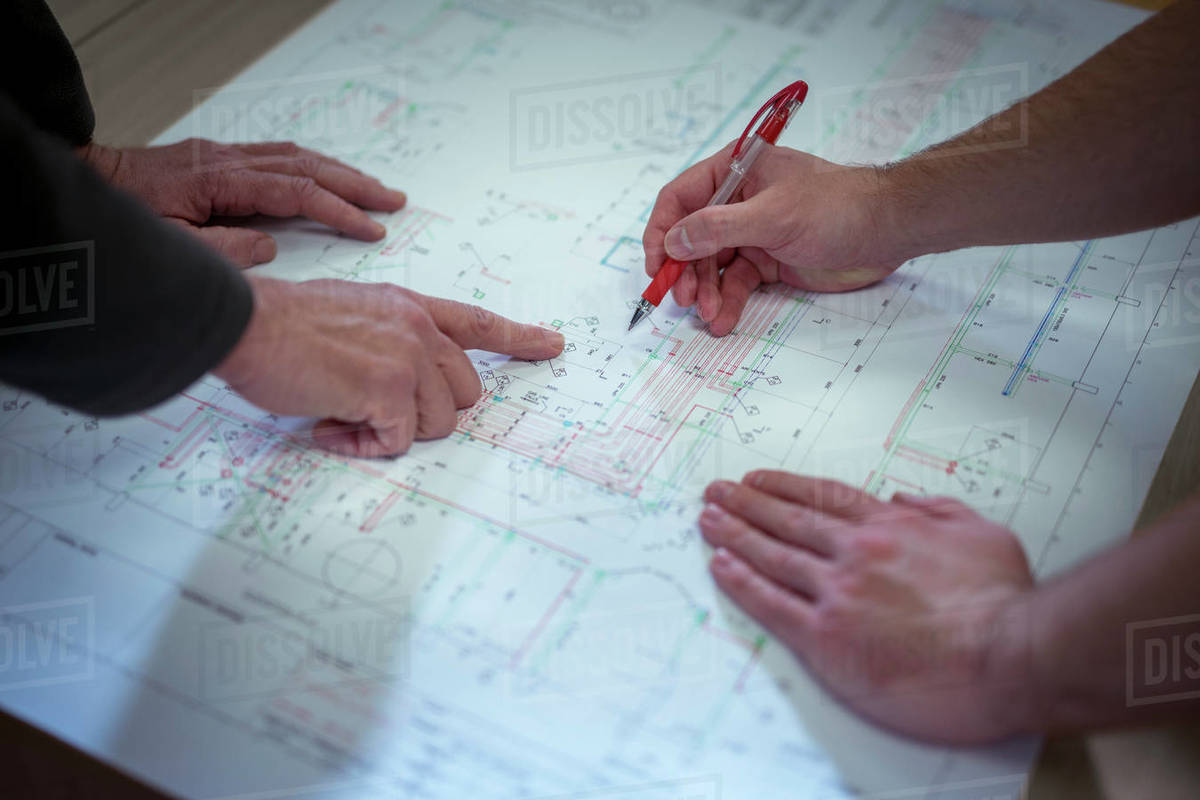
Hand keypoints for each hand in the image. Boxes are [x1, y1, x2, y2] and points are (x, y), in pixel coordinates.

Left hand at [79, 139, 405, 266]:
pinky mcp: (215, 161)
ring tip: (375, 190)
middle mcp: (226, 160)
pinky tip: (328, 177)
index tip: (371, 228)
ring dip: (340, 173)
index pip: (297, 192)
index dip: (339, 210)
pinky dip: (313, 167)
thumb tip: (271, 246)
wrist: (83, 186)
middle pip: (307, 166)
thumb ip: (226, 251)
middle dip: (355, 185)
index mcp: (219, 180)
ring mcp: (222, 157)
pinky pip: (277, 157)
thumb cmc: (121, 223)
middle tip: (394, 201)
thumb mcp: (173, 252)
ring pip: (296, 157)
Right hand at [214, 277, 564, 457]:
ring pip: (437, 423)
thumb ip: (384, 341)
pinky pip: (397, 441)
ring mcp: (408, 357)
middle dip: (426, 414)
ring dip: (390, 432)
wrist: (246, 323)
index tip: (551, 346)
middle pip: (464, 392)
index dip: (518, 338)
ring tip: (341, 416)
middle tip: (373, 411)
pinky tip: (329, 426)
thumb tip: (394, 388)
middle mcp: (417, 328)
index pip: (475, 324)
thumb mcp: (349, 314)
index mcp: (408, 308)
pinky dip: (362, 446)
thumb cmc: (280, 324)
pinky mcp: (390, 389)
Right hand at [643, 142, 907, 335]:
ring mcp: (751, 233)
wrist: (887, 231)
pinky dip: (727, 302)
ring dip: (706, 292)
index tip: (656, 266)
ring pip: (711, 266)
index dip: (662, 232)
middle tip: (683, 299)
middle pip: (691, 238)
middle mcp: (737, 200)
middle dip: (686, 271)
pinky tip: (723, 319)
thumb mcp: (774, 216)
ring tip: (709, 314)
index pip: (680, 198)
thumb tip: (674, 241)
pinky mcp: (766, 261)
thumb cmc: (837, 207)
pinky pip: (735, 284)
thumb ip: (720, 228)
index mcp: (735, 171)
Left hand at [699, 471, 1036, 743]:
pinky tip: (720, 566)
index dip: (785, 487)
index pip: (825, 497)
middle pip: (788, 520)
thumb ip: (940, 511)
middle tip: (716, 493)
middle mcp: (856, 552)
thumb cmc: (1005, 605)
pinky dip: (741, 582)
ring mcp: (838, 593)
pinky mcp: (826, 638)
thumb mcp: (985, 535)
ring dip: (734, 535)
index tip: (758, 480)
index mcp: (892, 527)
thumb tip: (906, 498)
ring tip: (708, 521)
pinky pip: (770, 603)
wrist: (1010, 657)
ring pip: (772, 556)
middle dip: (747, 504)